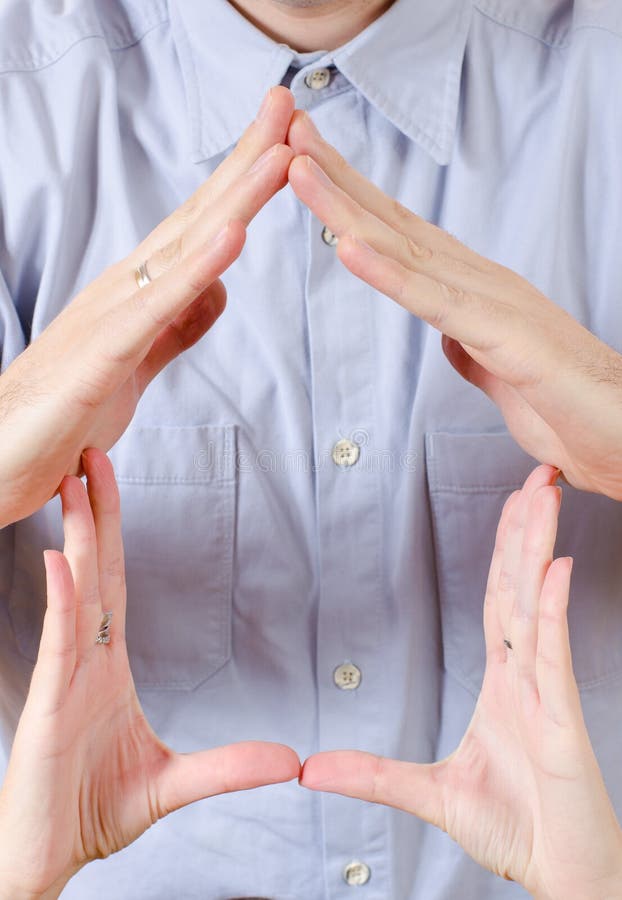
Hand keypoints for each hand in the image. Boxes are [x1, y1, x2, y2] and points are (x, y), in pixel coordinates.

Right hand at [0, 87, 295, 528]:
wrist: (1, 453)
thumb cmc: (65, 409)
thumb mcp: (138, 360)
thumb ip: (178, 324)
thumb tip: (219, 288)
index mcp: (141, 290)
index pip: (203, 224)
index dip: (246, 180)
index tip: (286, 137)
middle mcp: (127, 287)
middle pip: (200, 215)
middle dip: (249, 159)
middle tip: (289, 103)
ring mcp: (113, 312)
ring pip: (187, 246)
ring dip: (238, 196)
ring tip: (281, 149)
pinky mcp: (105, 352)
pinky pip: (160, 305)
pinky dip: (199, 267)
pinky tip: (233, 232)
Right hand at [0, 449, 299, 898]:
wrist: (44, 861)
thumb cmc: (91, 813)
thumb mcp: (173, 785)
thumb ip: (228, 768)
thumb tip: (290, 760)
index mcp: (105, 667)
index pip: (112, 585)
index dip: (112, 534)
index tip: (108, 485)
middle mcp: (83, 663)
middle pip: (92, 573)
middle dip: (93, 514)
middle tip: (92, 456)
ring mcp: (62, 682)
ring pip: (72, 596)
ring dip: (74, 539)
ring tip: (72, 487)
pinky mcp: (46, 710)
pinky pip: (56, 644)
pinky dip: (59, 601)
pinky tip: (59, 562)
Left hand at [287, 112, 621, 500]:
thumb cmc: (567, 408)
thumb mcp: (501, 375)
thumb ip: (471, 351)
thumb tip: (448, 338)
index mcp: (473, 291)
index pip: (402, 237)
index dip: (352, 199)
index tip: (307, 163)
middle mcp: (479, 282)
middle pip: (396, 225)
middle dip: (338, 179)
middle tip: (289, 133)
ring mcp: (492, 302)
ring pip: (405, 250)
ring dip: (347, 208)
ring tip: (299, 168)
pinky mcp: (504, 335)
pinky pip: (434, 303)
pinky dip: (388, 273)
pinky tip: (348, 244)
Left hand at [300, 465, 621, 899]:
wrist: (562, 877)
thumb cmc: (516, 830)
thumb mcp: (431, 795)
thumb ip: (374, 774)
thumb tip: (309, 770)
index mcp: (506, 683)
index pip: (504, 601)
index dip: (506, 552)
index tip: (513, 507)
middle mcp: (529, 677)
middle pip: (524, 588)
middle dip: (529, 531)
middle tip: (537, 478)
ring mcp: (548, 696)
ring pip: (540, 608)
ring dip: (539, 550)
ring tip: (545, 498)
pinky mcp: (563, 725)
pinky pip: (555, 658)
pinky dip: (555, 611)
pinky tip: (554, 569)